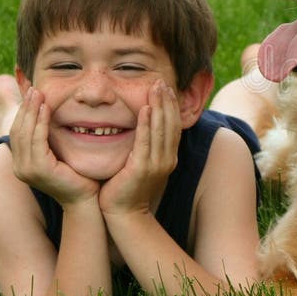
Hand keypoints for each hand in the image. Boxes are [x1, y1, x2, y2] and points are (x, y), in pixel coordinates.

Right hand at [9, 87, 99, 204]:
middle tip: (33, 88)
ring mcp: (27, 169)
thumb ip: (52, 139)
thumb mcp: (61, 154)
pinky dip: (41, 122)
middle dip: (26, 107)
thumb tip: (53, 116)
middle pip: (18, 130)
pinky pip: (38, 140)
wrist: (86, 199)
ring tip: (39, 93)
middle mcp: (20, 167)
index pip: (18, 132)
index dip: (24, 112)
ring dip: (32, 111)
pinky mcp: (39, 169)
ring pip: (25, 133)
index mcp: (22, 163)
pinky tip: (47, 108)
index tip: (32, 93)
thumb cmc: (79, 176)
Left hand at [99, 81, 181, 215]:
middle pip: (170, 124)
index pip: (173, 126)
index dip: (171, 106)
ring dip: (159, 106)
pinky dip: (146, 124)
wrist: (123, 214)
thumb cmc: (127, 188)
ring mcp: (157, 164)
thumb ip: (143, 146)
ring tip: (156, 88)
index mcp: (168, 156)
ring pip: (161, 129)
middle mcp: (168, 158)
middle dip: (167, 101)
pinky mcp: (143, 168)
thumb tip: (140, 127)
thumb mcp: (140, 164)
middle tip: (162, 82)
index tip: (166, 88)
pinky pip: (146, 141)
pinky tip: (145, 109)